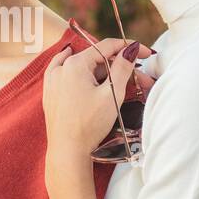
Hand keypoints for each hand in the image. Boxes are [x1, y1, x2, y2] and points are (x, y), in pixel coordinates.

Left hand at [42, 38, 154, 163]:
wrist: (68, 151)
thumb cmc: (89, 125)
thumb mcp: (112, 94)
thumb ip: (122, 68)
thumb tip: (131, 49)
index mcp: (76, 64)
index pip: (107, 46)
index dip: (130, 48)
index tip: (147, 54)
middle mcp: (61, 68)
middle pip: (98, 60)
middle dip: (122, 67)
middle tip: (142, 79)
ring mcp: (54, 80)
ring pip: (86, 69)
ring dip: (106, 74)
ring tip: (124, 84)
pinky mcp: (51, 92)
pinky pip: (65, 72)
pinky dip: (77, 68)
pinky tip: (74, 58)